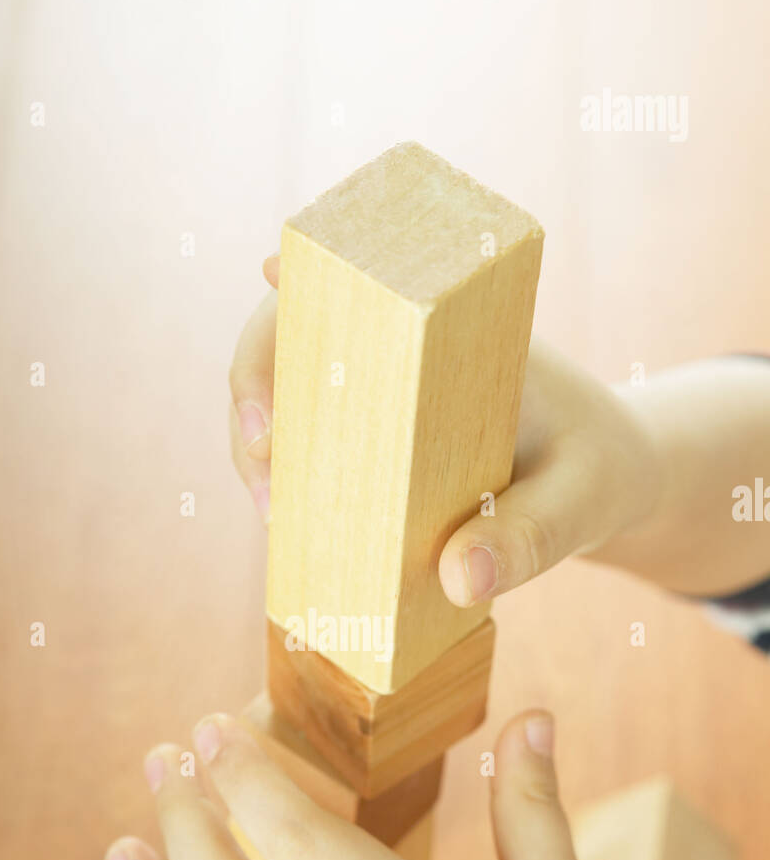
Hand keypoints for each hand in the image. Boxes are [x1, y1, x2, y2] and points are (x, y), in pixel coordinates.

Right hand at [228, 256, 662, 600]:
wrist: (602, 486)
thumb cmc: (597, 472)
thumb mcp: (582, 504)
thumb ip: (532, 540)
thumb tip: (457, 582)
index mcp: (453, 326)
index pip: (363, 279)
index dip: (307, 277)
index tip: (276, 277)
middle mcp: (399, 350)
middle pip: (294, 335)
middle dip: (256, 384)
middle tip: (263, 459)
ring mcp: (374, 399)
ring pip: (285, 400)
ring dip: (258, 447)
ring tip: (274, 515)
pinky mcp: (366, 448)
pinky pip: (304, 452)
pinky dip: (282, 482)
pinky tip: (283, 529)